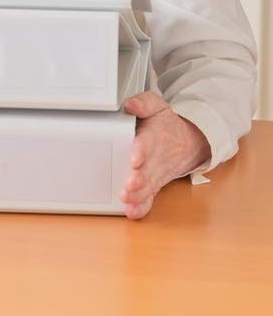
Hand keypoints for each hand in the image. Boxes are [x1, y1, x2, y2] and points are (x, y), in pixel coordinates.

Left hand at [121, 91, 210, 219]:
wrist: (187, 141)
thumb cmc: (165, 124)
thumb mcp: (157, 106)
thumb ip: (144, 103)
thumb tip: (131, 105)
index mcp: (154, 137)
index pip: (148, 143)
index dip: (142, 151)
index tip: (135, 159)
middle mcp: (156, 158)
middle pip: (148, 170)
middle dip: (139, 179)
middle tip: (129, 185)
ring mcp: (155, 174)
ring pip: (148, 187)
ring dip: (138, 194)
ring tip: (127, 198)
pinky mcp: (153, 184)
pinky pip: (149, 198)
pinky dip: (142, 207)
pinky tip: (132, 213)